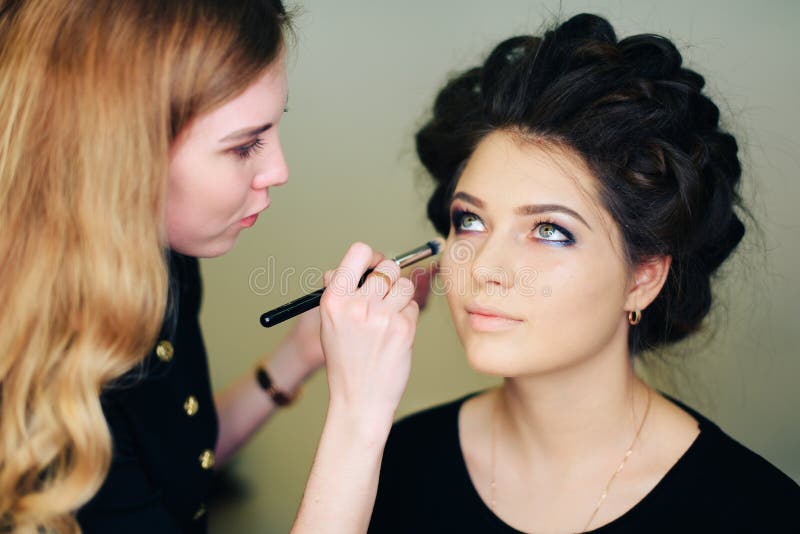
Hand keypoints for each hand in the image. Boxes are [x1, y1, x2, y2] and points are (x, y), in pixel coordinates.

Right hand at [282, 259, 436, 377]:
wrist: (359, 399)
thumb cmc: (346, 361)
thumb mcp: (330, 323)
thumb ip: (340, 291)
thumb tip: (360, 262)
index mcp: (334, 299)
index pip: (359, 252)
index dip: (371, 256)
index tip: (375, 266)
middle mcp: (356, 304)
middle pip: (387, 266)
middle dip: (389, 278)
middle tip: (385, 296)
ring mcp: (381, 316)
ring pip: (405, 285)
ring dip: (401, 298)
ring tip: (388, 319)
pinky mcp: (403, 328)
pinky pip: (413, 307)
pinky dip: (407, 317)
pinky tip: (394, 335)